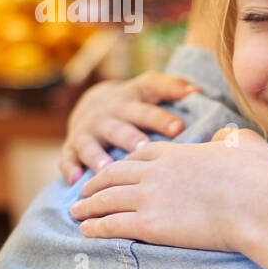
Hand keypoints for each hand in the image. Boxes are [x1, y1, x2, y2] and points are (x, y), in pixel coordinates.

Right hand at [60, 72, 200, 182]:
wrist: (93, 103)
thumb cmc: (135, 102)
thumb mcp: (150, 89)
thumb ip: (172, 88)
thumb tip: (198, 91)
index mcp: (131, 100)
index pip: (147, 106)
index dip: (162, 116)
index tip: (179, 128)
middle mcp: (107, 114)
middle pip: (120, 125)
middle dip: (131, 137)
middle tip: (144, 148)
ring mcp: (87, 130)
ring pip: (92, 143)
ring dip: (98, 155)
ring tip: (108, 168)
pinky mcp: (72, 145)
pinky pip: (68, 157)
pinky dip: (70, 168)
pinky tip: (76, 180)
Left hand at [70, 127, 267, 251]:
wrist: (258, 203)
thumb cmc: (260, 178)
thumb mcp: (246, 146)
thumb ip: (229, 139)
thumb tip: (225, 137)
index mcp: (177, 153)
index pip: (140, 155)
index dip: (124, 164)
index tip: (116, 170)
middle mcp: (155, 172)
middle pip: (114, 175)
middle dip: (96, 182)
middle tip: (85, 190)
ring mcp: (149, 198)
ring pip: (106, 199)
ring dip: (88, 205)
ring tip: (77, 211)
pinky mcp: (150, 225)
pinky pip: (112, 225)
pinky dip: (95, 227)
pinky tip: (86, 230)